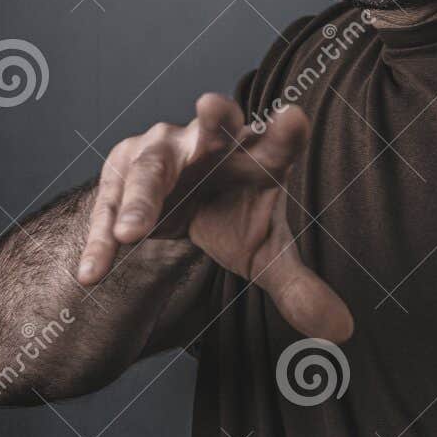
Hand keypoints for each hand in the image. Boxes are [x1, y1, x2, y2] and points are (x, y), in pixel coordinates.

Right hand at [76, 93, 351, 341]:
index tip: (295, 117)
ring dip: (141, 199)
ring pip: (151, 168)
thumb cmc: (233, 218)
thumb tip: (343, 332)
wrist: (176, 209)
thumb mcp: (264, 254)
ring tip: (131, 234)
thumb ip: (298, 287)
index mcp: (257, 156)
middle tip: (211, 104)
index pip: (277, 143)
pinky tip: (93, 273)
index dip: (285, 132)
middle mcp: (210, 143)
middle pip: (212, 128)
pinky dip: (100, 241)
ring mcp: (162, 152)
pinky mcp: (121, 173)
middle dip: (213, 118)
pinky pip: (108, 208)